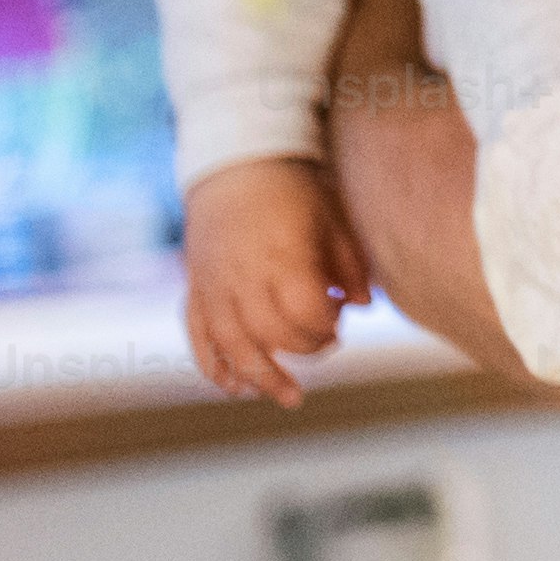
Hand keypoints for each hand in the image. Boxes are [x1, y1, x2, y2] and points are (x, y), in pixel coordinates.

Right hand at [180, 156, 361, 410]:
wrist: (234, 163)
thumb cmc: (293, 190)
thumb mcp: (331, 217)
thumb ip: (348, 264)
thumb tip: (363, 307)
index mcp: (281, 259)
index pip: (305, 315)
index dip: (327, 326)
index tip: (339, 316)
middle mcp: (243, 279)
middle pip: (271, 336)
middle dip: (304, 349)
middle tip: (327, 343)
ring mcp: (214, 286)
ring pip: (231, 347)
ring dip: (260, 378)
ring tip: (288, 397)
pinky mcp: (196, 289)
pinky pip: (198, 336)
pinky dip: (213, 366)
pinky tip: (234, 387)